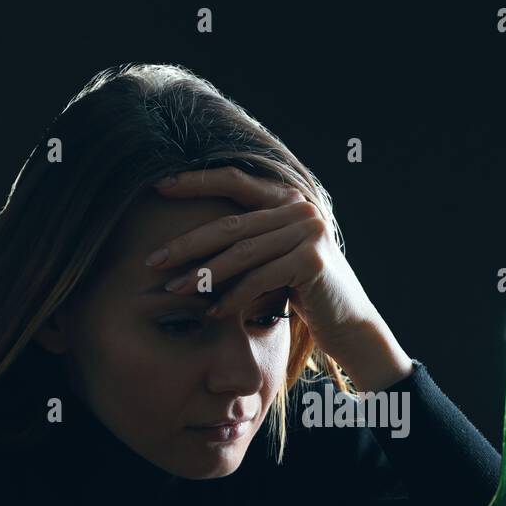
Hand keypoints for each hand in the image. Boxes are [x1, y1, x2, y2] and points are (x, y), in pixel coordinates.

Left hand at [148, 166, 411, 389]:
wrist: (351, 325)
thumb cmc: (306, 295)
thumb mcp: (275, 258)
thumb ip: (249, 239)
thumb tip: (190, 239)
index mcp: (290, 199)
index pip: (236, 180)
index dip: (196, 182)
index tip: (159, 187)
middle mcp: (301, 209)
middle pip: (230, 224)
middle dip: (188, 244)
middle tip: (154, 260)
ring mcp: (309, 232)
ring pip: (241, 253)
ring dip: (203, 274)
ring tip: (174, 289)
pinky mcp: (311, 260)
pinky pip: (258, 279)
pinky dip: (231, 298)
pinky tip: (211, 312)